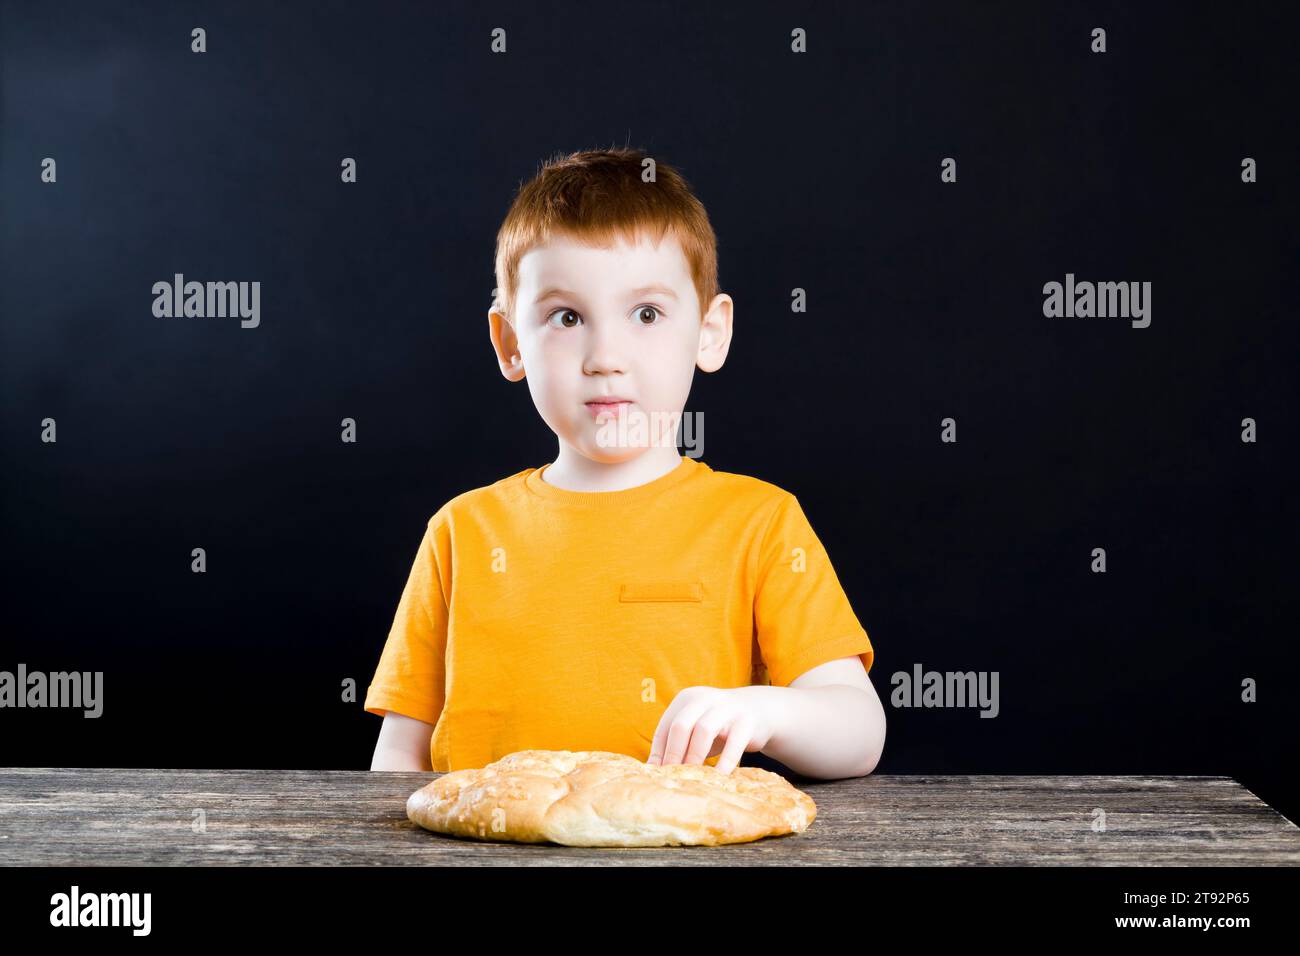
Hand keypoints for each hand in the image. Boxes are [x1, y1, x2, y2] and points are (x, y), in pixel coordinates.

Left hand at [646, 685, 781, 774]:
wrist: (760, 711)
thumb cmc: (719, 727)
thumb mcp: (696, 730)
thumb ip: (677, 744)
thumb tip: (653, 771)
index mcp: (687, 699)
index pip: (666, 726)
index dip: (659, 751)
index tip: (656, 774)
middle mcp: (705, 698)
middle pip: (681, 725)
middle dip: (674, 753)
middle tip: (671, 777)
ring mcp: (727, 707)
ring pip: (704, 729)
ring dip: (695, 756)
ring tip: (692, 778)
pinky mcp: (747, 720)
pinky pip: (734, 742)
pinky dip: (724, 761)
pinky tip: (718, 777)